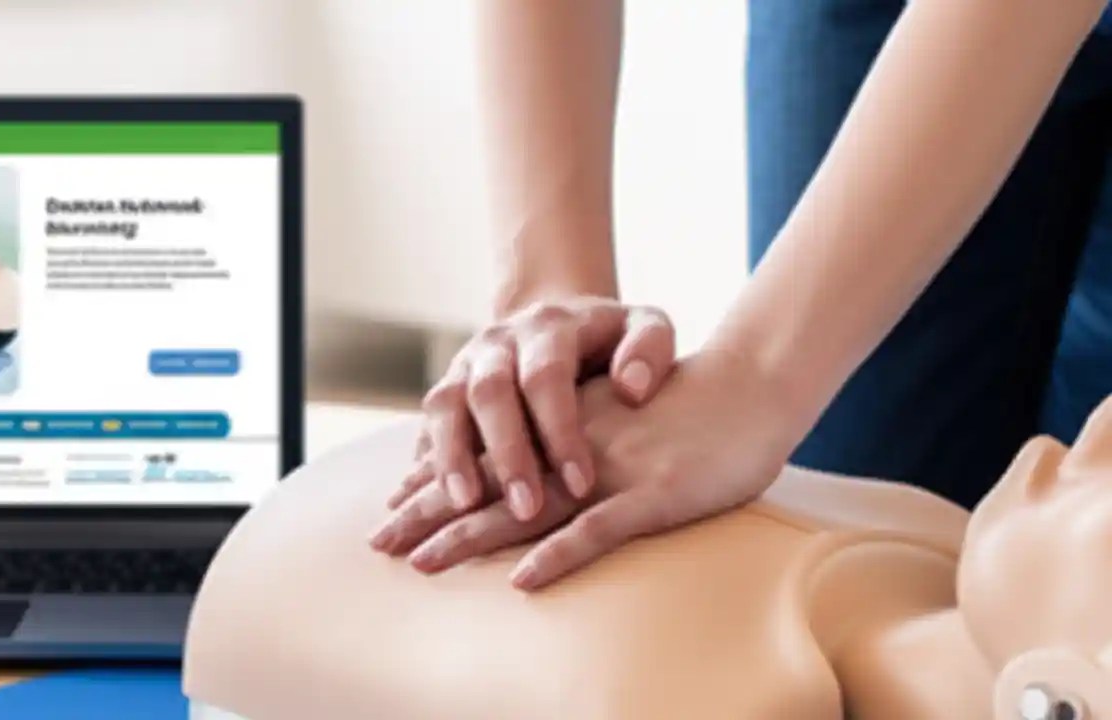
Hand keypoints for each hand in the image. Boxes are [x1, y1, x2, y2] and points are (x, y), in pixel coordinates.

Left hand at [372, 347, 805, 590]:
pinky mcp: (654, 495)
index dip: (440, 483)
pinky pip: (599, 530)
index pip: (490, 456)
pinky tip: (523, 580)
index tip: (394, 506)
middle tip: (381, 542)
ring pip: (529, 508)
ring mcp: (613, 471)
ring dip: (473, 536)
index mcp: (565, 426)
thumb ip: (581, 431)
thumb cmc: (688, 403)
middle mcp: (576, 446)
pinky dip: (560, 555)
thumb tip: (543, 463)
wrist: (751, 381)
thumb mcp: (623, 412)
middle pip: (492, 484)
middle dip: (432, 514)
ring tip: (423, 561)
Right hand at [396, 297, 676, 521]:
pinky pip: (427, 425)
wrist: (555, 321)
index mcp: (549, 325)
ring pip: (445, 405)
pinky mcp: (446, 390)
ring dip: (453, 457)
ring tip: (464, 506)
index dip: (561, 431)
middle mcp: (498, 341)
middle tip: (526, 509)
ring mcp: (465, 364)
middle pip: (490, 392)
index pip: (546, 377)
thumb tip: (633, 388)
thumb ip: (650, 348)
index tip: (582, 484)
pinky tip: (430, 501)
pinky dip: (428, 461)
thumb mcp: (645, 325)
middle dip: (506, 453)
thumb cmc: (611, 339)